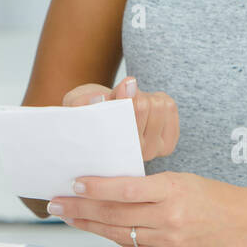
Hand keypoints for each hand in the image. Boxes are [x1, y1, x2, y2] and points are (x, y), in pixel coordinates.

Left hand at [46, 172, 246, 246]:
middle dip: (81, 208)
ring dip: (89, 223)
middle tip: (56, 201)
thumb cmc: (212, 196)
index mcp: (172, 190)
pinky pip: (133, 245)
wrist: (246, 224)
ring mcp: (168, 242)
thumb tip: (108, 186)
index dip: (97, 188)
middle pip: (115, 214)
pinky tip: (94, 227)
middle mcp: (169, 218)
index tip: (74, 183)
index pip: (126, 190)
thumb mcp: (180, 179)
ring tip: (67, 214)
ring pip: (118, 232)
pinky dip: (111, 235)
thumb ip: (147, 185)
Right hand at [61, 75, 178, 160]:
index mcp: (114, 152)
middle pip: (144, 107)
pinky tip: (144, 107)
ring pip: (159, 105)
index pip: (126, 119)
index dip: (122, 97)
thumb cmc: (88, 111)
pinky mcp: (170, 140)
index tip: (113, 90)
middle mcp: (138, 156)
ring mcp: (156, 150)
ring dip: (145, 97)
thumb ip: (84, 102)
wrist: (105, 120)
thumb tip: (99, 98)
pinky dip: (156, 98)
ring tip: (131, 104)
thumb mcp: (77, 103)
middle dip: (132, 95)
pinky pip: (169, 106)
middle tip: (120, 98)